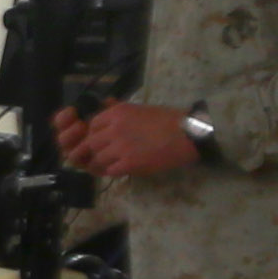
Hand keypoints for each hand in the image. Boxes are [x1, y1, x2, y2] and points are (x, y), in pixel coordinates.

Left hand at [56, 99, 195, 180]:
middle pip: (91, 143)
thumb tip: (106, 105)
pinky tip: (121, 170)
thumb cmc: (168, 120)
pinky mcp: (129, 163)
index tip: (101, 140)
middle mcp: (115, 128)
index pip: (93, 124)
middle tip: (104, 155)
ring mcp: (120, 147)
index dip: (94, 134)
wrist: (186, 134)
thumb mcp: (140, 109)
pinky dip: (113, 172)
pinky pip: (110, 171)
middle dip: (95, 150)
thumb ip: (120, 112)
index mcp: (118, 112)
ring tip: (112, 164)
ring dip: (103, 163)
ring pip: (98, 158)